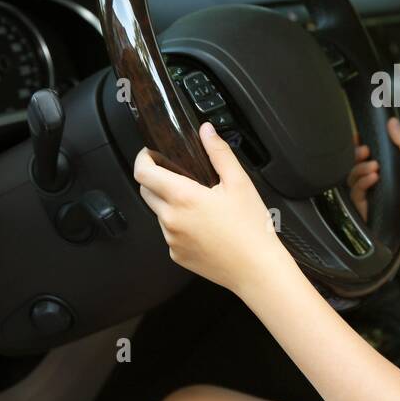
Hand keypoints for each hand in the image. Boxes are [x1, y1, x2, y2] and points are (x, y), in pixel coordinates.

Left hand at [133, 122, 289, 294]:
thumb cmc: (251, 228)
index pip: (143, 173)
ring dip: (170, 204)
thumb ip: (219, 152)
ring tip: (200, 204)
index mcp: (183, 197)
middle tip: (177, 174)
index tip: (150, 154)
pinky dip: (180, 226)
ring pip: (159, 213)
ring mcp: (171, 240)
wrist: (257, 269)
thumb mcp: (239, 182)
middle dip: (155, 178)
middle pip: (147, 191)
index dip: (142, 159)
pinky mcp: (176, 255)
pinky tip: (204, 226)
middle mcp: (170, 219)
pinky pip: (170, 234)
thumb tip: (206, 131)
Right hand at [347, 116, 399, 261]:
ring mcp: (375, 197)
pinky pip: (355, 196)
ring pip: (354, 179)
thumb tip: (393, 122)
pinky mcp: (369, 211)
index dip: (363, 145)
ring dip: (359, 169)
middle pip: (358, 165)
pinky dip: (361, 185)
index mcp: (394, 170)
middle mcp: (382, 182)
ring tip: (373, 167)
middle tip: (365, 151)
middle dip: (358, 155)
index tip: (361, 137)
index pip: (373, 154)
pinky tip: (372, 180)